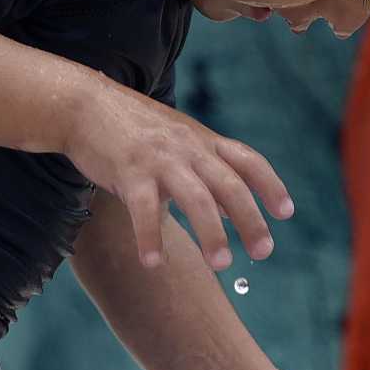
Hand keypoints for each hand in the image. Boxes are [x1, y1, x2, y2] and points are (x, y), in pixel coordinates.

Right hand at [63, 81, 294, 271]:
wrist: (84, 104)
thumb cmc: (132, 130)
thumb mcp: (177, 143)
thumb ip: (205, 173)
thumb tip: (232, 212)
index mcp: (203, 142)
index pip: (248, 161)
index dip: (270, 185)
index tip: (286, 213)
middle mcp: (189, 148)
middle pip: (231, 185)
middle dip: (251, 220)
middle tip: (263, 252)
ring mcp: (160, 159)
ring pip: (197, 198)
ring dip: (212, 233)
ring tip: (222, 264)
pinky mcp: (129, 170)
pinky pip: (144, 209)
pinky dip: (150, 238)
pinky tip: (153, 263)